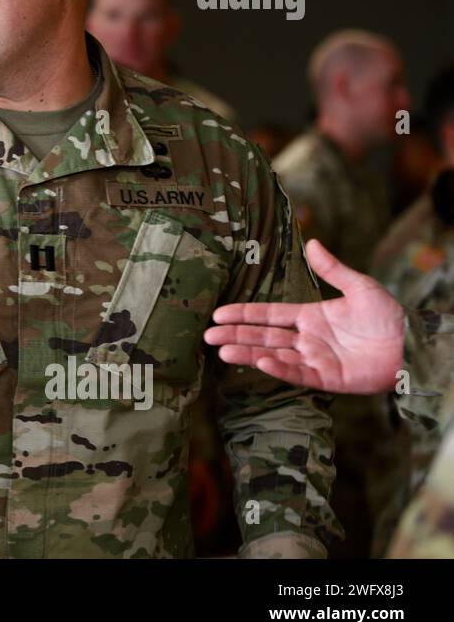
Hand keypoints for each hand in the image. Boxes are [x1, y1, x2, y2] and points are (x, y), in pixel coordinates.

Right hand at [204, 238, 405, 394]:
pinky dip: (278, 369)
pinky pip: (297, 374)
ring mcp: (315, 360)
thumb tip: (312, 242)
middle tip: (209, 335)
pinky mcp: (326, 379)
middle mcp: (307, 339)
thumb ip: (332, 269)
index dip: (245, 314)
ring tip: (223, 351)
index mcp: (311, 316)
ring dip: (248, 353)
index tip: (220, 314)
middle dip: (236, 336)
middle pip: (264, 336)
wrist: (412, 347)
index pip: (269, 315)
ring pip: (273, 355)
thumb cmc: (389, 317)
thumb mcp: (359, 287)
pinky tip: (260, 362)